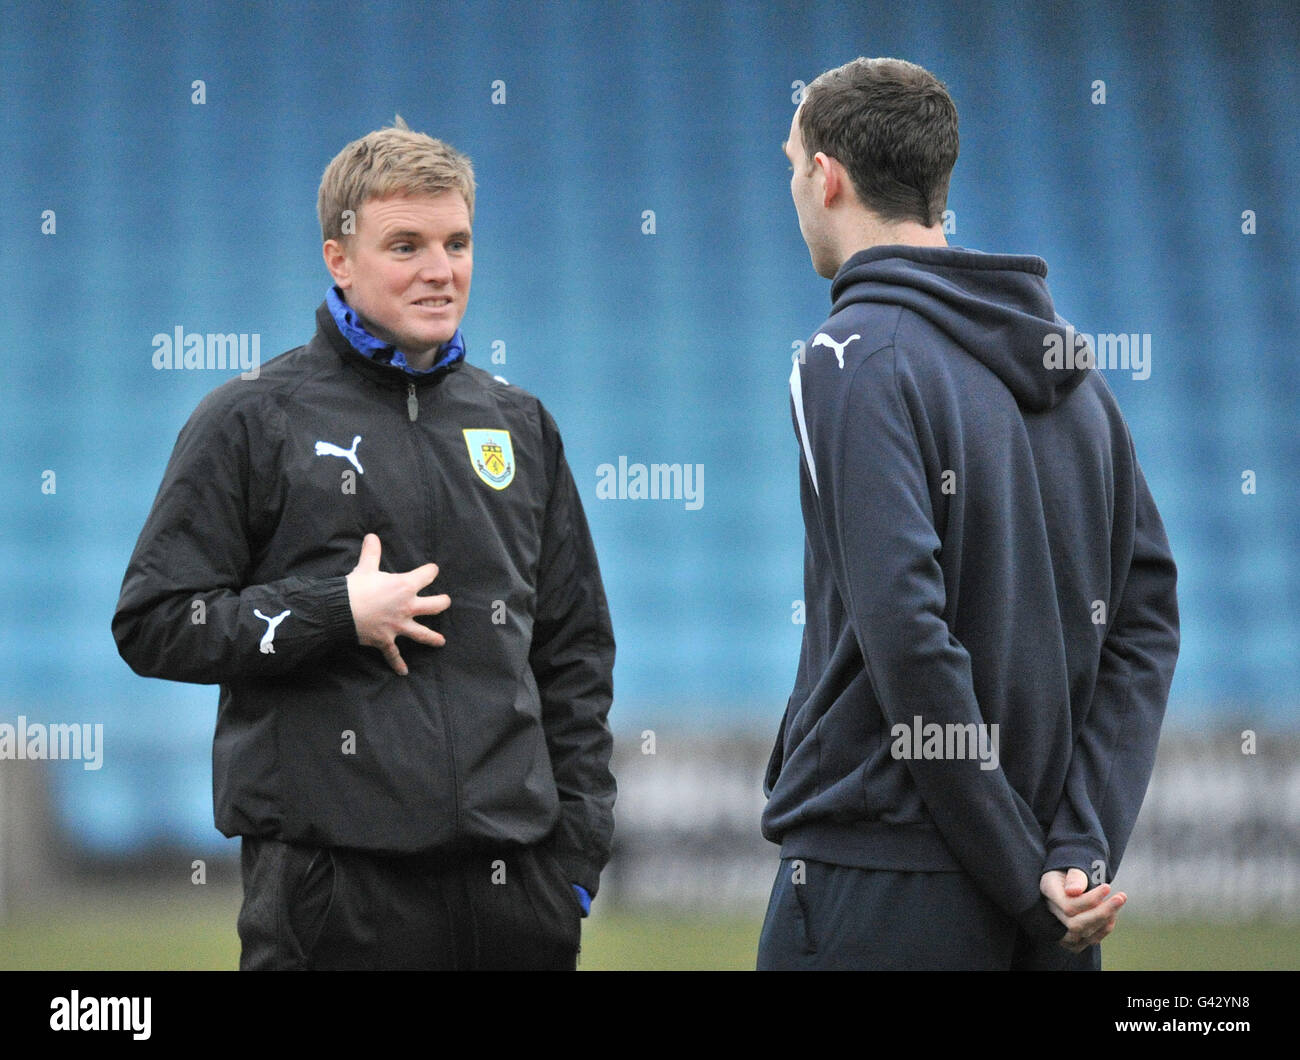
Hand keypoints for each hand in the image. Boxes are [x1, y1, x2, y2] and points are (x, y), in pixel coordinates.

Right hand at [345, 533, 449, 675]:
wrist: (340, 611)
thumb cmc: (355, 588)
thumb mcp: (365, 567)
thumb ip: (372, 553)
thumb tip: (372, 536)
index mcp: (405, 586)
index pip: (427, 575)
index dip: (431, 571)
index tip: (432, 570)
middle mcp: (407, 607)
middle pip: (434, 606)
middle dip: (442, 603)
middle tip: (446, 603)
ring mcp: (399, 625)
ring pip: (422, 632)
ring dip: (432, 638)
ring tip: (441, 642)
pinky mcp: (386, 639)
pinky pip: (394, 654)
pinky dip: (398, 664)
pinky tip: (404, 672)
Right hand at [1040, 867, 1125, 952]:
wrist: (1067, 882)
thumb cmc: (1071, 873)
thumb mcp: (1071, 867)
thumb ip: (1074, 877)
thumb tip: (1074, 891)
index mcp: (1048, 891)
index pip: (1069, 906)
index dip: (1090, 900)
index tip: (1107, 887)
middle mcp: (1050, 913)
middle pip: (1076, 924)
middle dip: (1102, 912)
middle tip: (1121, 896)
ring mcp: (1059, 929)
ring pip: (1084, 933)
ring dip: (1106, 919)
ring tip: (1118, 901)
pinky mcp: (1072, 939)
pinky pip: (1090, 940)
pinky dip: (1104, 929)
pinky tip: (1112, 914)